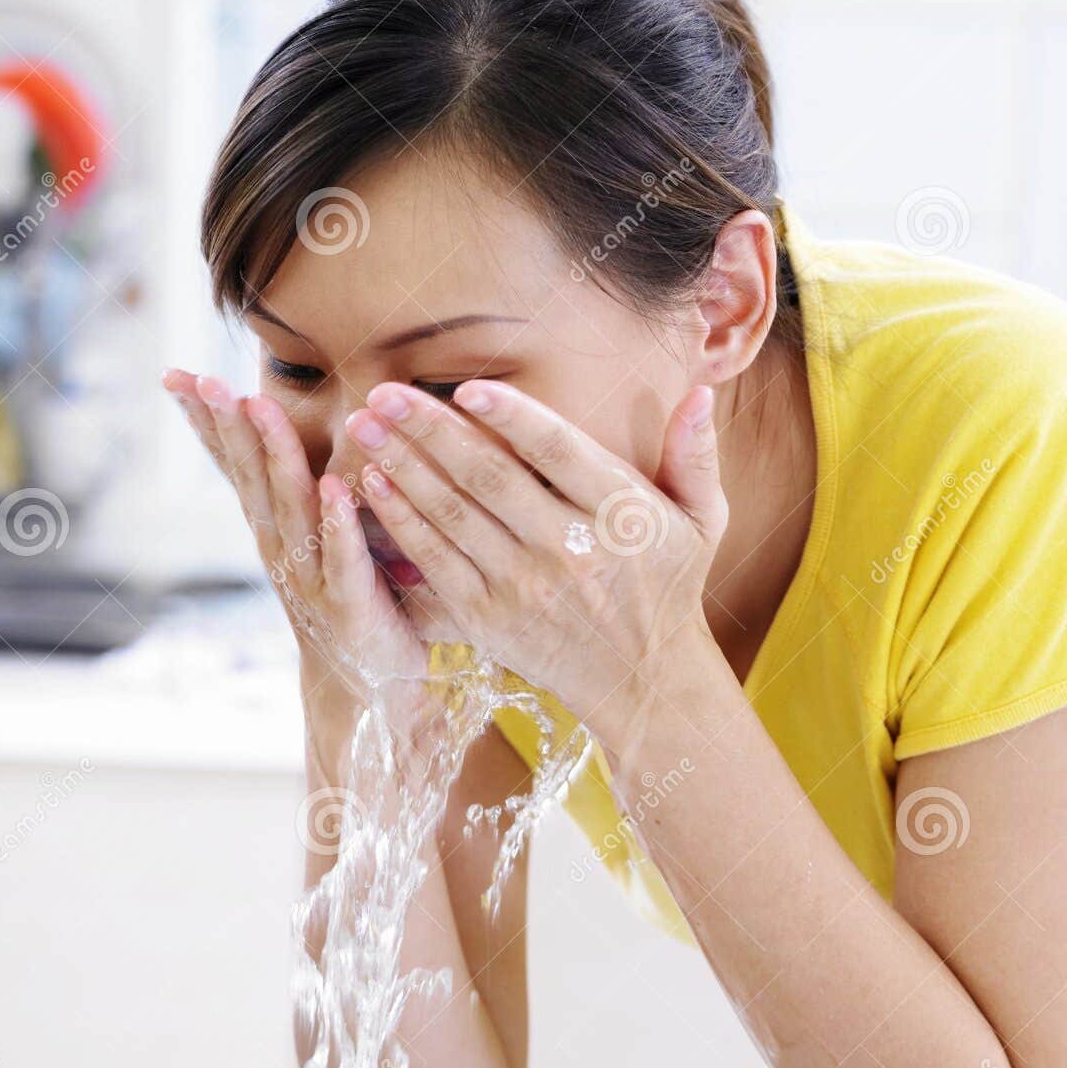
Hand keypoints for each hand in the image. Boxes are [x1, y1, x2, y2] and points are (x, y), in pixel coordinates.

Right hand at [162, 370, 428, 704]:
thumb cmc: (350, 597)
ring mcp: (311, 576)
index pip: (234, 465)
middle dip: (228, 426)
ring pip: (291, 506)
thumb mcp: (320, 535)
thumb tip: (290, 425)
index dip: (206, 424)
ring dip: (276, 455)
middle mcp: (282, 547)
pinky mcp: (349, 603)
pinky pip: (342, 556)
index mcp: (274, 526)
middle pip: (252, 476)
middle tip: (205, 380)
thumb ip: (307, 485)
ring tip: (260, 407)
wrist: (370, 686)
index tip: (176, 377)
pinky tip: (332, 489)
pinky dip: (338, 523)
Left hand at [343, 378, 726, 734]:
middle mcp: (568, 550)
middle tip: (383, 393)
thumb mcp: (702, 521)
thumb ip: (695, 457)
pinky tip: (372, 486)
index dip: (512, 418)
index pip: (559, 454)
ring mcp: (524, 588)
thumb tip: (703, 395)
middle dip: (429, 431)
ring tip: (363, 426)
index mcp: (618, 514)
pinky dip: (401, 523)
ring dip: (401, 467)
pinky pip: (436, 563)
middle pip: (489, 479)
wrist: (643, 680)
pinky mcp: (490, 619)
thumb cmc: (667, 585)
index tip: (468, 387)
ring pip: (453, 517)